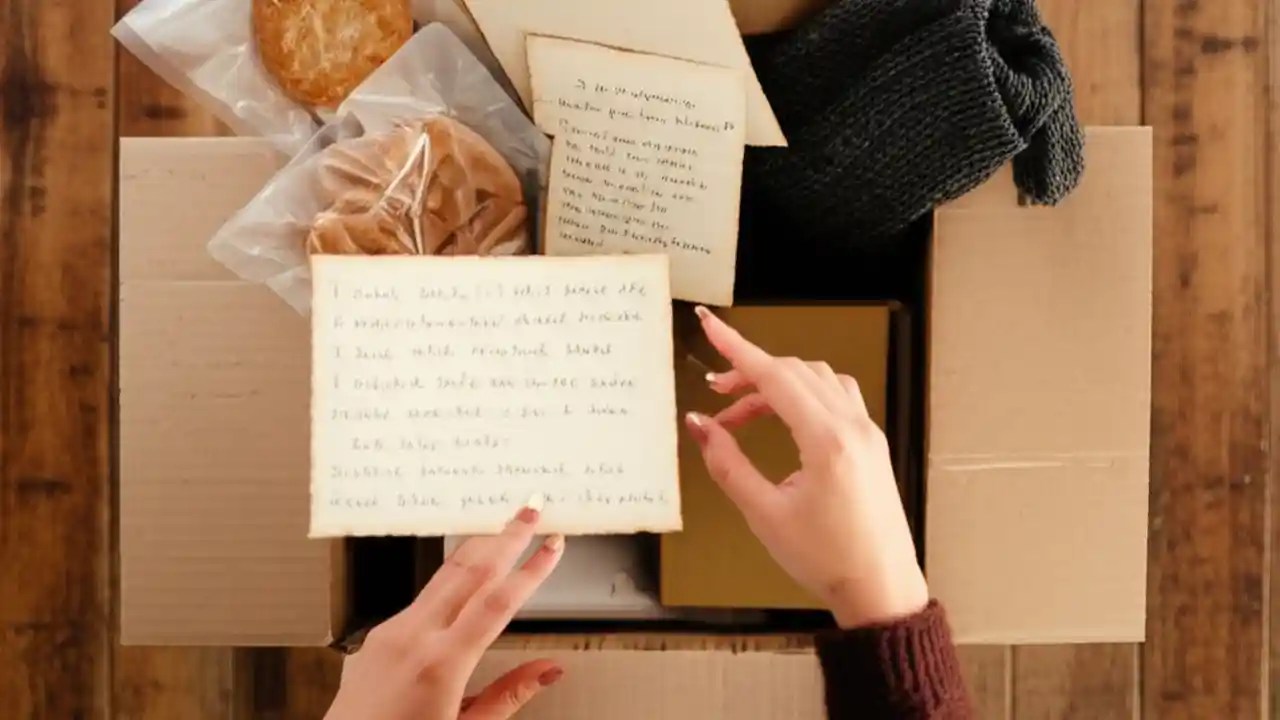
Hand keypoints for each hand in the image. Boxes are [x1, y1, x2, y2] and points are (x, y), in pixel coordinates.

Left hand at [324, 503, 565, 719]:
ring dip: (477, 551)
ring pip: (442, 578)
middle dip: (505, 537)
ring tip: (501, 531)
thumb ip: (509, 696)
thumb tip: (548, 670)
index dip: (531, 571)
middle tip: (530, 510)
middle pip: (469, 572)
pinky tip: (463, 578)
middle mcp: (412, 639)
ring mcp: (390, 633)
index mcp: (440, 665)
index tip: (552, 546)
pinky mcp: (377, 637)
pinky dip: (450, 581)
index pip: (497, 604)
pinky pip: (421, 600)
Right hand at [684, 307, 927, 628]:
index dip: (736, 348)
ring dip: (778, 383)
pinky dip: (804, 395)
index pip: (774, 375)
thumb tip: (700, 424)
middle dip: (749, 373)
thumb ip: (727, 463)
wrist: (880, 588)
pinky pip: (837, 396)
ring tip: (743, 412)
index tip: (710, 324)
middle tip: (715, 393)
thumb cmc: (826, 558)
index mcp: (826, 440)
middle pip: (794, 372)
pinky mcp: (872, 444)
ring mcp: (867, 432)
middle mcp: (852, 426)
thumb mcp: (764, 513)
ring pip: (818, 379)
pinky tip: (784, 419)